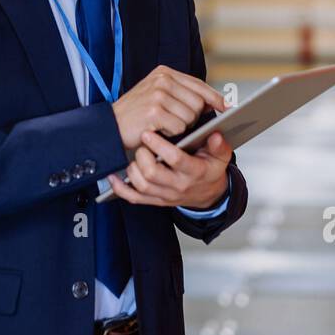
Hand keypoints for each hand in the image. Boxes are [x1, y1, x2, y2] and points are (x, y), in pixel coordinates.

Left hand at [107, 130, 233, 208]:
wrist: (208, 193)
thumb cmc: (210, 170)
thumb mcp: (221, 157)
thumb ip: (219, 146)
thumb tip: (216, 136)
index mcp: (195, 172)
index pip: (176, 160)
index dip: (160, 146)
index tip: (149, 134)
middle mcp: (178, 186)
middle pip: (153, 174)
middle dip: (142, 156)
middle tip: (141, 143)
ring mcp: (165, 195)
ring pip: (142, 185)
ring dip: (133, 169)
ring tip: (136, 155)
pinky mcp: (156, 200)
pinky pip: (134, 198)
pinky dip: (120, 188)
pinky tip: (114, 177)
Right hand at [111, 66, 224, 153]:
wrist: (109, 126)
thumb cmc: (137, 115)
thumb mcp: (158, 97)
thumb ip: (183, 95)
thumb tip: (217, 103)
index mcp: (164, 73)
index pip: (198, 84)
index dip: (215, 98)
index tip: (228, 107)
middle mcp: (162, 79)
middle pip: (199, 102)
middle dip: (193, 117)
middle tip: (174, 122)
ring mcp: (158, 94)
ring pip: (191, 116)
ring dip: (181, 127)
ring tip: (163, 125)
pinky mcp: (154, 111)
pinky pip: (179, 127)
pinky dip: (171, 134)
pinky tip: (158, 130)